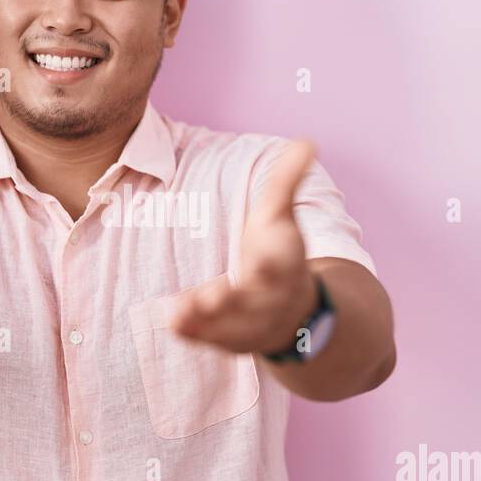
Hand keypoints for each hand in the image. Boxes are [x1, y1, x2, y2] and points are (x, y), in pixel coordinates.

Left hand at [170, 140, 318, 353]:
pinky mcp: (228, 336)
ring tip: (180, 316)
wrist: (296, 311)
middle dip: (233, 302)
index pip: (281, 265)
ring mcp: (250, 322)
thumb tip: (307, 142)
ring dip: (207, 323)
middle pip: (254, 303)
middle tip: (211, 298)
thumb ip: (287, 181)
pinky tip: (174, 323)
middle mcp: (269, 298)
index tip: (259, 261)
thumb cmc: (280, 252)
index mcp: (284, 266)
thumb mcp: (282, 216)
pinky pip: (211, 339)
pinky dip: (194, 334)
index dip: (272, 263)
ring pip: (231, 328)